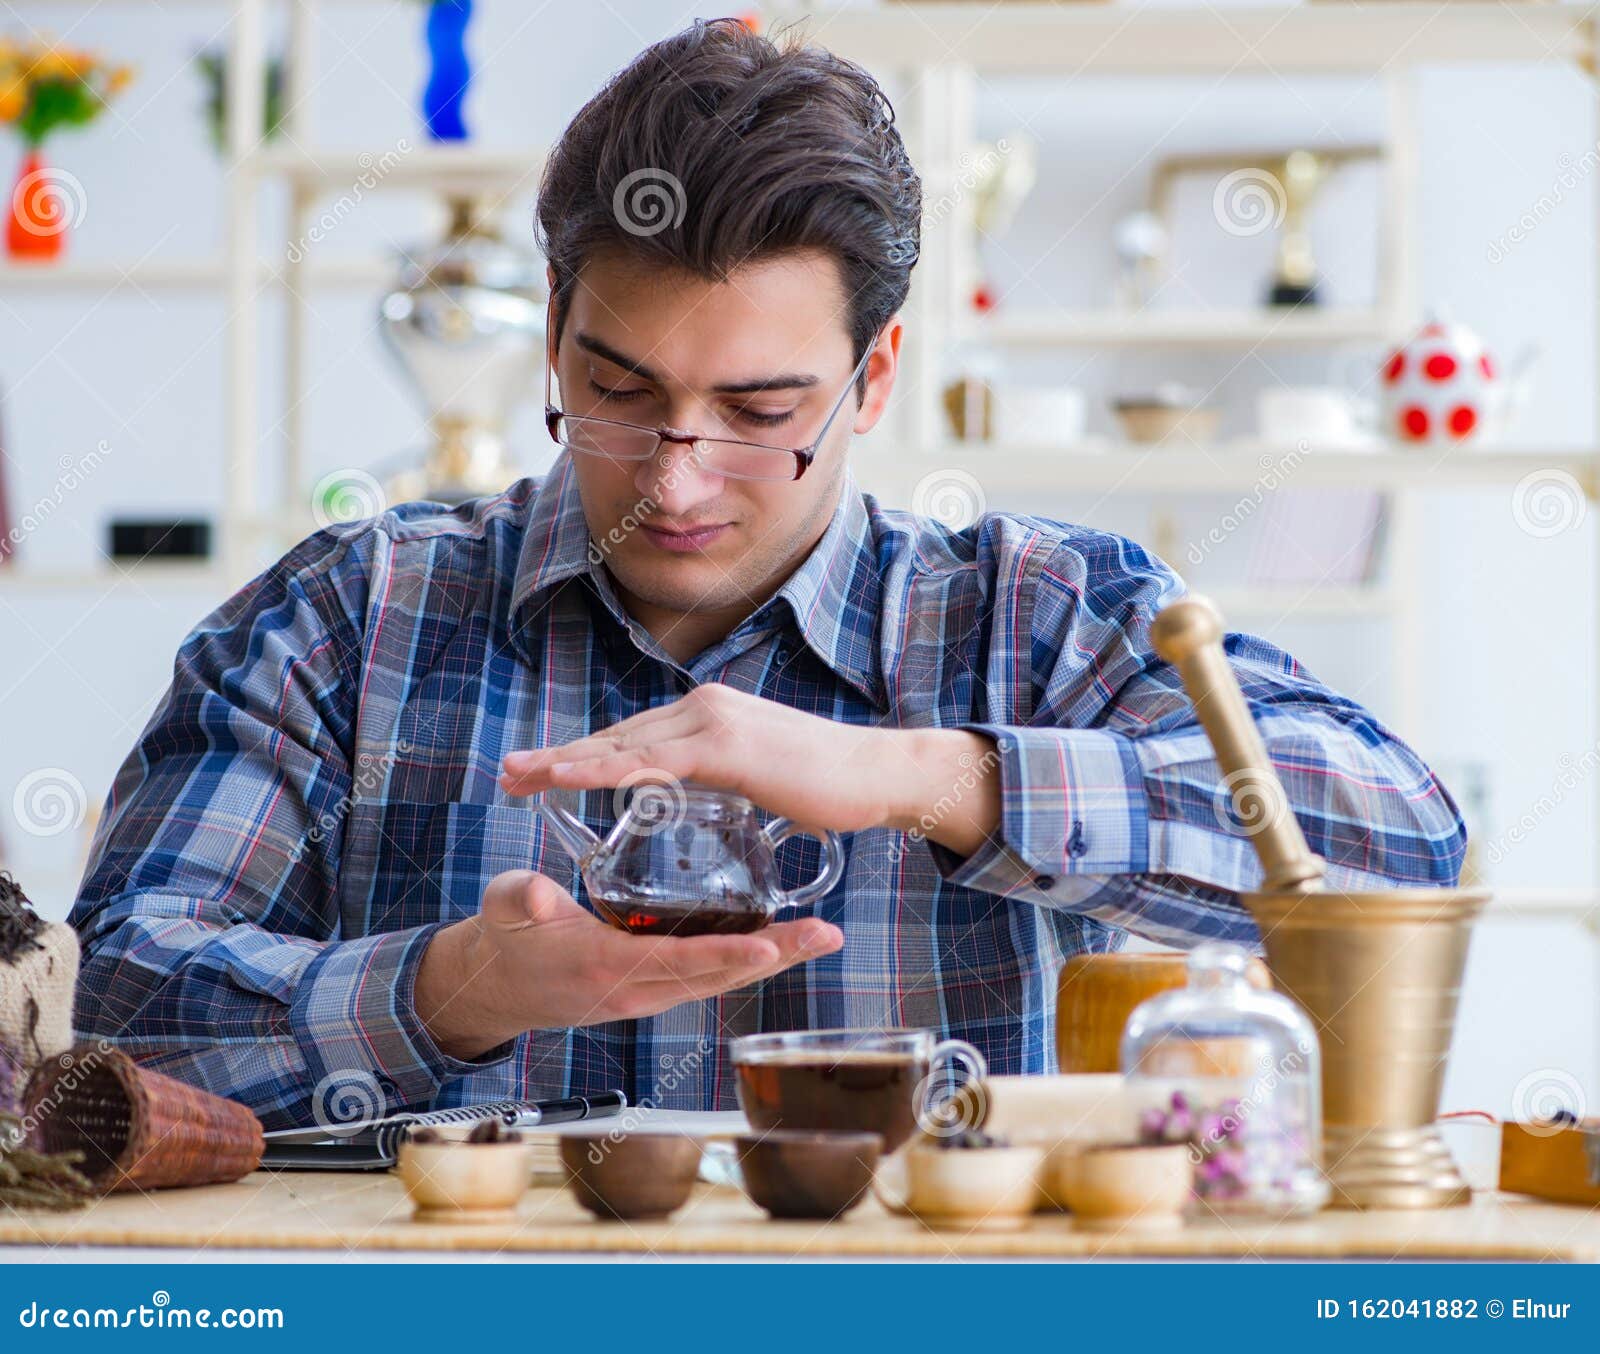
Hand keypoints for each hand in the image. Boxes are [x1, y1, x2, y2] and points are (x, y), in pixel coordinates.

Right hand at [414, 869, 843, 1059]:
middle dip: (776, 956)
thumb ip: (521, 899)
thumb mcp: (505, 908)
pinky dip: (747, 959)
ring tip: (821, 933)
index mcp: (606, 966)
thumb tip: (535, 895)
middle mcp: (637, 989)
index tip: (771, 945)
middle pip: (718, 976)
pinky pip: (709, 974)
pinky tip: (781, 939)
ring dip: (774, 957)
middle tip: (827, 934)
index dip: (726, 955)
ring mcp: (648, 993)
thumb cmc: (506, 936)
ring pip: (721, 978)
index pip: (679, 962)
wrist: (496, 984)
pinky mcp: (653, 985)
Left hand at [496, 683, 1000, 854]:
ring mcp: (712, 721)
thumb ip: (723, 786)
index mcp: (707, 716)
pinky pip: (649, 762)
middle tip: (509, 772)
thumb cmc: (828, 785)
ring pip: (621, 745)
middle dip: (559, 755)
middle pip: (615, 736)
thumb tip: (700, 806)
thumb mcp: (761, 782)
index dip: (584, 755)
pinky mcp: (724, 746)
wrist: (877, 774)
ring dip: (565, 762)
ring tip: (519, 777)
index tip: (541, 771)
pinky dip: (602, 769)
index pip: (633, 737)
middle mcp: (702, 708)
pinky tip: (567, 778)